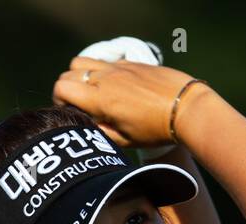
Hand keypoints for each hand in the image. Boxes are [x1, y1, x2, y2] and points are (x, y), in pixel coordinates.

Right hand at [52, 56, 199, 149]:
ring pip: (83, 62)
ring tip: (92, 93)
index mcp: (100, 99)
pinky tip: (113, 88)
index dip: (59, 101)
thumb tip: (85, 126)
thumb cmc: (156, 129)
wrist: (186, 107)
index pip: (61, 88)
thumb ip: (99, 132)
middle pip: (69, 74)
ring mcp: (118, 67)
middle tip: (80, 105)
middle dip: (67, 89)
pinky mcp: (130, 63)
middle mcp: (105, 78)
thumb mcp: (124, 141)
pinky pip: (104, 62)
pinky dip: (99, 72)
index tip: (71, 113)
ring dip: (80, 76)